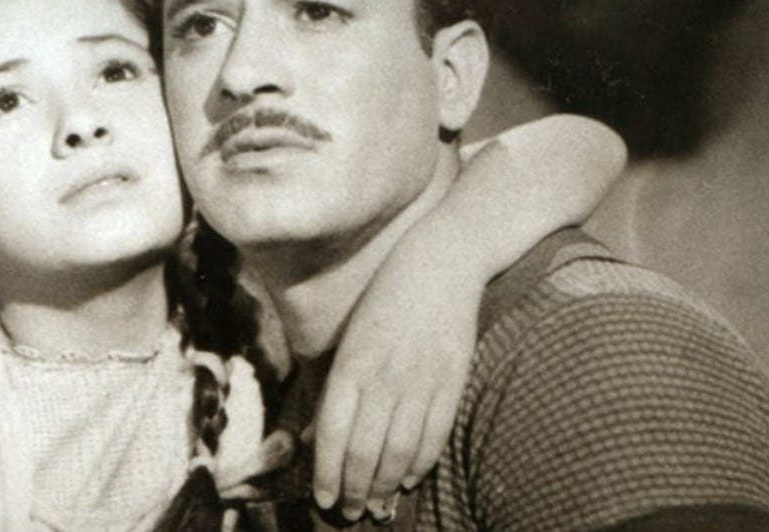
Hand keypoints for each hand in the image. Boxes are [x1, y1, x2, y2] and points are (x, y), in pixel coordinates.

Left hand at [312, 249, 482, 521]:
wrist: (442, 262)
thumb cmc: (386, 296)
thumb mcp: (351, 336)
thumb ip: (338, 383)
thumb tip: (316, 432)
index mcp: (351, 365)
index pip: (332, 433)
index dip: (326, 472)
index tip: (322, 497)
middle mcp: (383, 378)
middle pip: (365, 451)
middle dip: (354, 490)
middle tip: (348, 513)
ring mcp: (420, 383)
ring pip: (399, 451)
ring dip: (385, 486)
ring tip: (376, 507)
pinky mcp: (451, 383)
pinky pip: (434, 435)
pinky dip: (420, 463)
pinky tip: (410, 479)